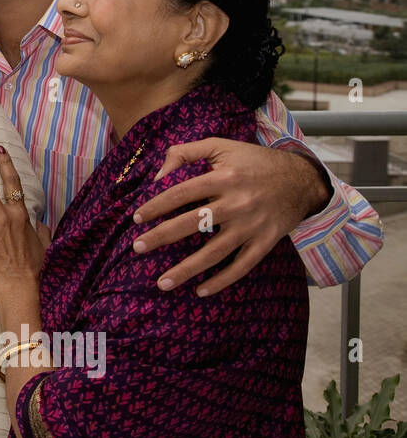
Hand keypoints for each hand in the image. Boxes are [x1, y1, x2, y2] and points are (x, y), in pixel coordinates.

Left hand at [132, 138, 329, 296]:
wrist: (303, 179)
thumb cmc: (254, 161)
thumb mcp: (221, 146)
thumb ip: (186, 152)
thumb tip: (158, 174)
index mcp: (223, 177)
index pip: (180, 193)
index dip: (155, 206)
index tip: (136, 219)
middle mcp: (237, 203)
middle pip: (192, 223)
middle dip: (161, 237)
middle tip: (137, 248)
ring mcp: (252, 225)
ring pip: (214, 252)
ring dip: (186, 270)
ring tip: (161, 283)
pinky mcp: (266, 242)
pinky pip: (242, 266)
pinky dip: (222, 281)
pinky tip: (201, 291)